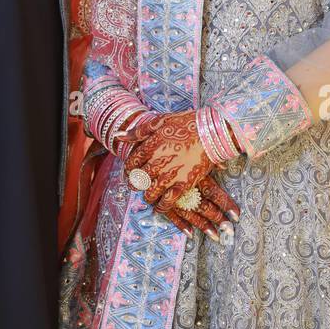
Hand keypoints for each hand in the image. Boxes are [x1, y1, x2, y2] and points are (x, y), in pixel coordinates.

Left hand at [124, 111, 240, 239]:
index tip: (131, 171)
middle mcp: (157, 161)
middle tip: (138, 184)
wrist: (212, 132)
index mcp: (150, 146)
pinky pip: (167, 202)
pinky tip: (161, 206)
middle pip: (138, 180)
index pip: (131, 163)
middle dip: (136, 184)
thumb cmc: (187, 123)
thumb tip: (117, 136)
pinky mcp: (183, 184)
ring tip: (150, 194)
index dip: (129, 170)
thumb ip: (138, 131)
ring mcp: (170, 174)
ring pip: (150, 193)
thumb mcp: (161, 121)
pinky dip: (162, 207)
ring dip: (147, 196)